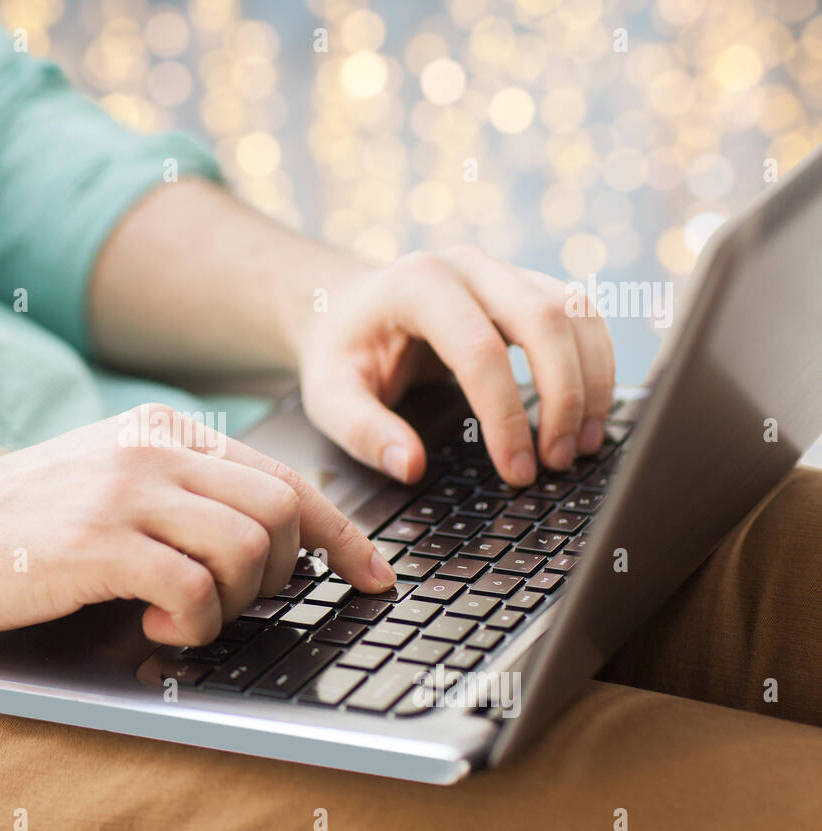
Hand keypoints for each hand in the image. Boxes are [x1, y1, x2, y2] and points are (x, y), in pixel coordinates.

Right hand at [0, 404, 395, 644]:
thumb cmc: (25, 522)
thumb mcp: (112, 480)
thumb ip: (185, 491)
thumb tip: (272, 537)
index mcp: (167, 432)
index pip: (284, 477)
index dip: (342, 535)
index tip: (374, 576)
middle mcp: (155, 450)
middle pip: (281, 512)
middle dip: (284, 574)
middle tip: (241, 602)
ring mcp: (127, 492)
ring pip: (249, 550)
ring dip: (235, 603)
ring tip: (187, 616)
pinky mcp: (100, 542)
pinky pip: (195, 591)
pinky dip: (192, 625)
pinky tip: (154, 626)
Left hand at [294, 246, 614, 486]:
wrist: (343, 308)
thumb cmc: (341, 353)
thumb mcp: (329, 396)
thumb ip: (364, 432)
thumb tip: (411, 466)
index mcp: (418, 284)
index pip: (479, 350)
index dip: (506, 415)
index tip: (517, 471)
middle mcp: (468, 266)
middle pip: (544, 318)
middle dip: (564, 396)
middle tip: (559, 461)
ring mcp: (502, 270)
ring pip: (575, 311)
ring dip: (593, 380)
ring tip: (584, 445)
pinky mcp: (525, 286)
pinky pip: (579, 316)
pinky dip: (595, 365)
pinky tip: (589, 415)